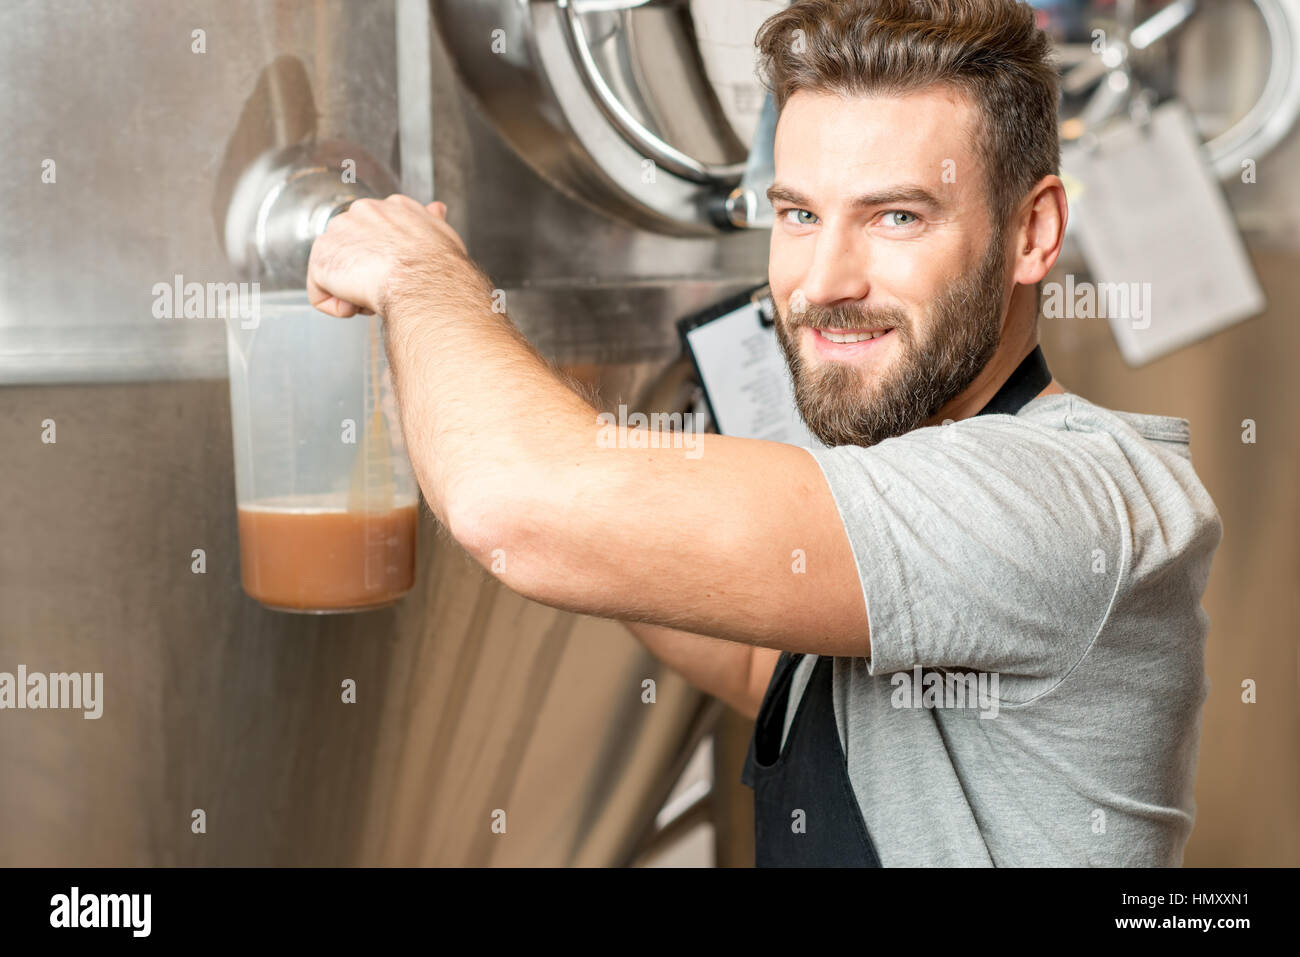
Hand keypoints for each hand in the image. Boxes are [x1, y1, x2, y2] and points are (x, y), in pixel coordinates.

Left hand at [305, 195, 473, 318]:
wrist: (424, 284)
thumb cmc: (440, 268)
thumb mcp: (443, 235)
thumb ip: (432, 221)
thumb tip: (435, 209)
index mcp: (392, 207)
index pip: (376, 231)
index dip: (387, 260)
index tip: (400, 273)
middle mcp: (362, 211)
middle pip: (354, 251)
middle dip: (367, 275)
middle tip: (389, 289)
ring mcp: (338, 232)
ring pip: (337, 273)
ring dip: (355, 291)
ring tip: (377, 297)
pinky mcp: (320, 260)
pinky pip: (321, 294)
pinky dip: (340, 308)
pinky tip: (361, 305)